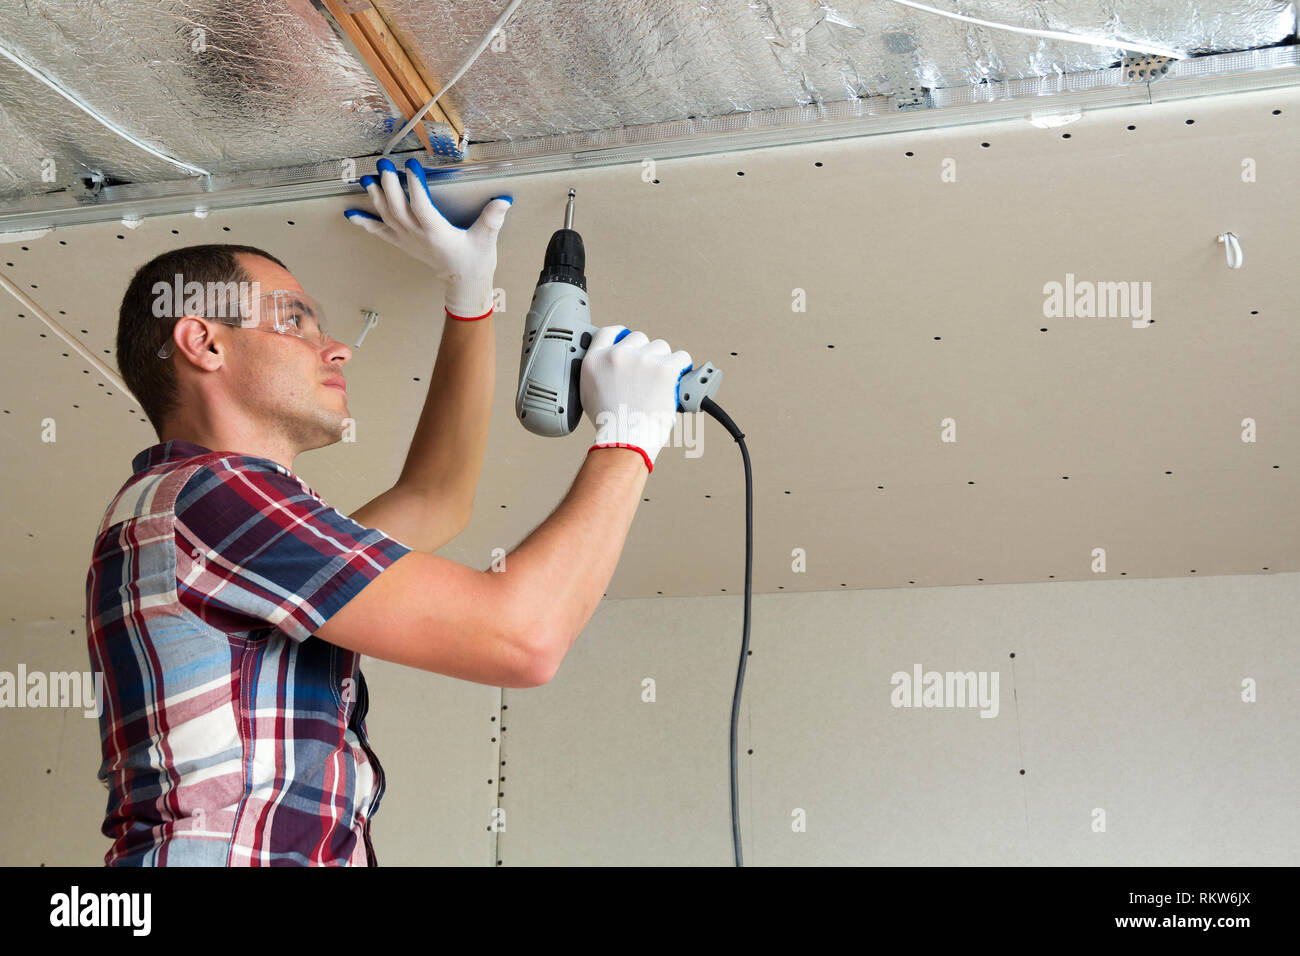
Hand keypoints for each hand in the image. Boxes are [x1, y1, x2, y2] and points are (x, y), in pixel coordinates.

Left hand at [345, 157, 512, 318]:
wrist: (463, 284)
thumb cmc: (475, 262)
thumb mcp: (486, 240)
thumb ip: (493, 219)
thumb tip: (504, 200)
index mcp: (437, 234)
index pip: (422, 206)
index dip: (415, 185)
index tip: (412, 165)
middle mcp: (418, 237)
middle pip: (398, 208)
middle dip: (389, 185)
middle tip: (384, 164)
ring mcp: (407, 241)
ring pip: (386, 216)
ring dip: (376, 197)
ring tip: (367, 178)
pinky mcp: (403, 243)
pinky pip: (380, 232)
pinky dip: (365, 223)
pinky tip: (351, 215)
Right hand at [580, 326, 691, 473]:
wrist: (625, 441)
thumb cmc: (611, 425)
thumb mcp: (589, 393)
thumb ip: (600, 372)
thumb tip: (613, 365)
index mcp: (596, 360)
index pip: (609, 332)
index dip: (622, 335)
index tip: (631, 341)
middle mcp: (617, 355)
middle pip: (639, 338)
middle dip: (646, 354)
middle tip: (648, 376)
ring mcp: (642, 360)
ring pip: (661, 347)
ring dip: (664, 361)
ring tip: (661, 383)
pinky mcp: (664, 368)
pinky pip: (682, 357)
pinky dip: (683, 368)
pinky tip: (678, 379)